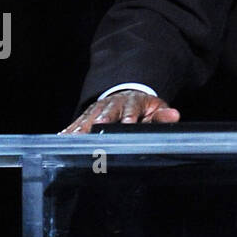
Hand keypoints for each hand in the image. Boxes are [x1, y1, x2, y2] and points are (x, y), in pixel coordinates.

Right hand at [60, 90, 180, 133]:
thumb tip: (174, 115)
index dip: (129, 117)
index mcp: (131, 102)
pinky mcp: (86, 116)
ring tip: (74, 139)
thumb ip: (162, 116)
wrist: (127, 96)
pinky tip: (62, 140)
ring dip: (81, 129)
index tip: (128, 124)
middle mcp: (111, 105)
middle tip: (95, 133)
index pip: (130, 111)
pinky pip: (76, 124)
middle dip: (99, 122)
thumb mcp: (155, 110)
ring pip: (87, 119)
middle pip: (104, 114)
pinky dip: (69, 131)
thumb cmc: (143, 108)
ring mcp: (96, 110)